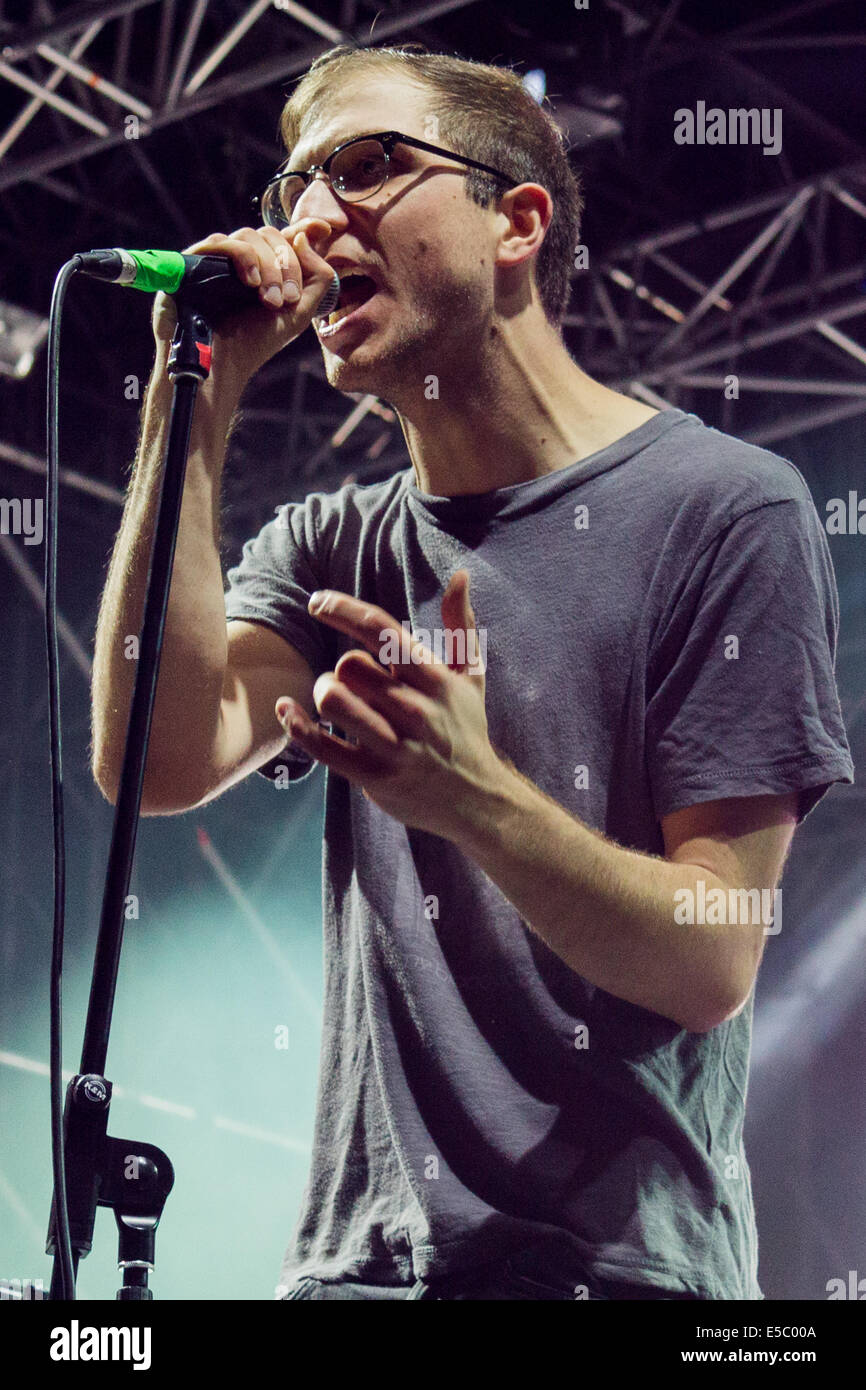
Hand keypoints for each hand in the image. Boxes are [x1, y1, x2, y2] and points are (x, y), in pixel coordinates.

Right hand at [151, 217, 336, 381]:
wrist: (222, 364)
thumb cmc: (257, 342)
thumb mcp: (299, 312)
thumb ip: (316, 277)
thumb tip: (304, 235)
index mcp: (265, 268)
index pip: (285, 236)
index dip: (305, 228)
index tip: (325, 228)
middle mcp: (240, 259)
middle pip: (270, 235)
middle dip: (287, 264)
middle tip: (287, 299)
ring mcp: (216, 258)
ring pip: (248, 236)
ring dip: (268, 265)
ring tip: (270, 300)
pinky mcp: (193, 261)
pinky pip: (220, 241)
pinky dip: (243, 257)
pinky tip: (251, 283)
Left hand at [275, 571, 505, 838]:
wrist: (478, 801)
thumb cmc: (466, 731)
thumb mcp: (470, 677)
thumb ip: (461, 625)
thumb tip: (460, 575)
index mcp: (435, 679)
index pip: (382, 631)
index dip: (343, 610)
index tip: (317, 602)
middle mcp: (416, 710)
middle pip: (349, 665)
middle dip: (339, 668)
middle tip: (348, 681)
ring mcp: (395, 746)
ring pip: (333, 700)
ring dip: (322, 694)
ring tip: (333, 700)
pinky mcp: (375, 776)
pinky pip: (322, 745)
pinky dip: (296, 725)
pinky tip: (286, 710)